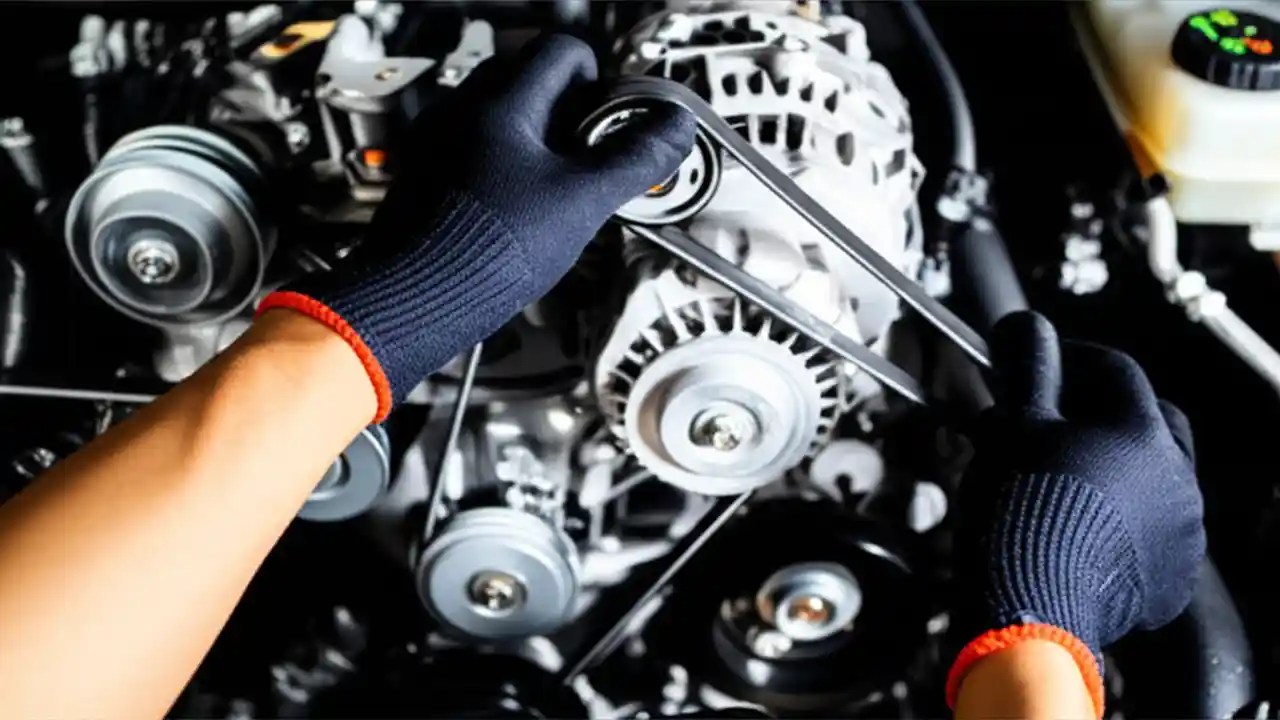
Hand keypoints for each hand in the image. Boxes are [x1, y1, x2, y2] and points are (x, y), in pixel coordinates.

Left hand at [259, 34, 694, 420]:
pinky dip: (505, 170)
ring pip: (501, 118)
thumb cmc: (484, 251)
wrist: (414, 299)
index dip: (600, 80)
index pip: (563, 51)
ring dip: (538, 141)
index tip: (615, 121)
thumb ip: (633, 159)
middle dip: (570, 112)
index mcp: (501, 104)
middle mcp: (462, 113)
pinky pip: (474, 153)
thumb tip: (673, 128)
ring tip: (559, 190)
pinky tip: (518, 214)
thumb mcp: (581, 202)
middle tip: (592, 155)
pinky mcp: (426, 180)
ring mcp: (438, 145)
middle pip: (531, 79)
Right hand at [947, 311, 1204, 713]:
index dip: (1072, 357)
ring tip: (1061, 475)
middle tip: (1056, 415)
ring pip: (1152, 478)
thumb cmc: (1021, 512)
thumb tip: (1025, 324)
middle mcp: (1177, 479)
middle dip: (1105, 410)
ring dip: (1114, 467)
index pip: (1115, 370)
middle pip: (1150, 420)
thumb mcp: (1012, 426)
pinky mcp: (1170, 579)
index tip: (1037, 362)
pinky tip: (1078, 524)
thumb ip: (1026, 368)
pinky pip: (1150, 532)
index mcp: (1143, 433)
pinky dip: (1120, 519)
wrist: (1031, 607)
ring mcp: (1180, 533)